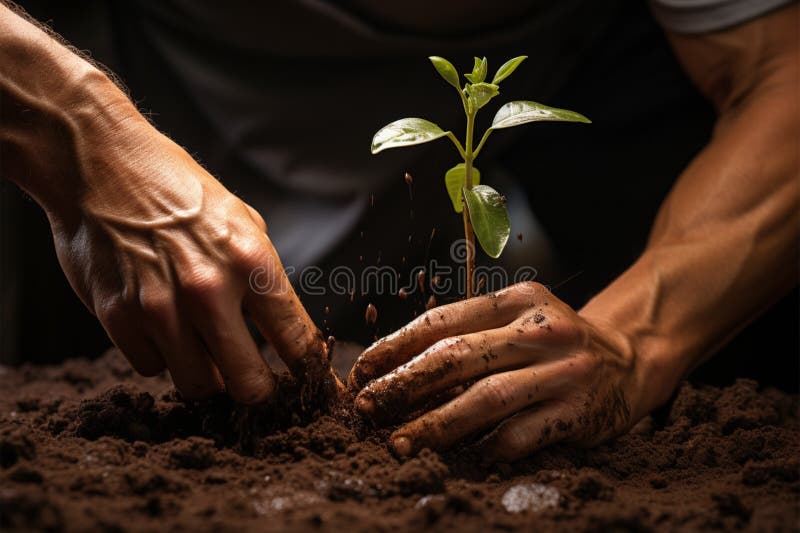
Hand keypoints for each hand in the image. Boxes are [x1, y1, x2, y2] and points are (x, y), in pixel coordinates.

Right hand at [47, 113, 338, 402]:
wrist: (102, 165)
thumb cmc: (180, 193)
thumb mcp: (242, 222)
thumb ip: (262, 278)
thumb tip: (279, 329)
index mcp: (252, 262)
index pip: (296, 341)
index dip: (308, 371)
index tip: (309, 382)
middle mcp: (209, 290)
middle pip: (248, 384)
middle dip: (257, 390)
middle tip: (253, 382)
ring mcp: (160, 307)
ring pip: (197, 385)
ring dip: (205, 375)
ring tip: (202, 348)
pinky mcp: (118, 316)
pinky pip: (151, 366)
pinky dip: (160, 356)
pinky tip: (160, 327)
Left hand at [349, 282, 662, 460]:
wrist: (632, 358)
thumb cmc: (555, 341)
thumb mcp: (519, 318)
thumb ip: (470, 335)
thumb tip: (397, 371)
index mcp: (518, 299)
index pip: (444, 320)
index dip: (396, 347)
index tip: (361, 372)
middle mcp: (542, 329)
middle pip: (459, 357)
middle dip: (405, 385)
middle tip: (368, 409)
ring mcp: (564, 370)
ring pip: (487, 398)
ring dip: (437, 424)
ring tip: (400, 443)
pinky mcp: (580, 411)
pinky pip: (523, 435)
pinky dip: (486, 448)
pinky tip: (458, 459)